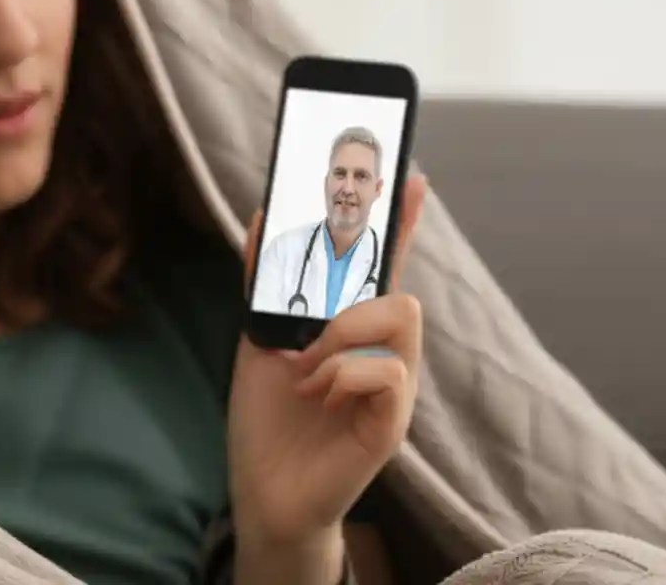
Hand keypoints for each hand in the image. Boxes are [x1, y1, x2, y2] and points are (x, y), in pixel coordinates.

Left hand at [228, 175, 427, 547]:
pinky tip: (318, 396)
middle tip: (309, 334)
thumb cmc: (267, 420)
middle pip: (401, 289)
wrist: (263, 490)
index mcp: (353, 332)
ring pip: (400, 316)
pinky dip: (342, 375)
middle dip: (353, 300)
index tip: (408, 176)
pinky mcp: (392, 422)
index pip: (386, 268)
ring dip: (342, 337)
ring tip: (309, 371)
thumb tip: (261, 218)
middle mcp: (382, 355)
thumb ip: (265, 285)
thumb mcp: (257, 339)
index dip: (401, 223)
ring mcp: (393, 388)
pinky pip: (388, 370)